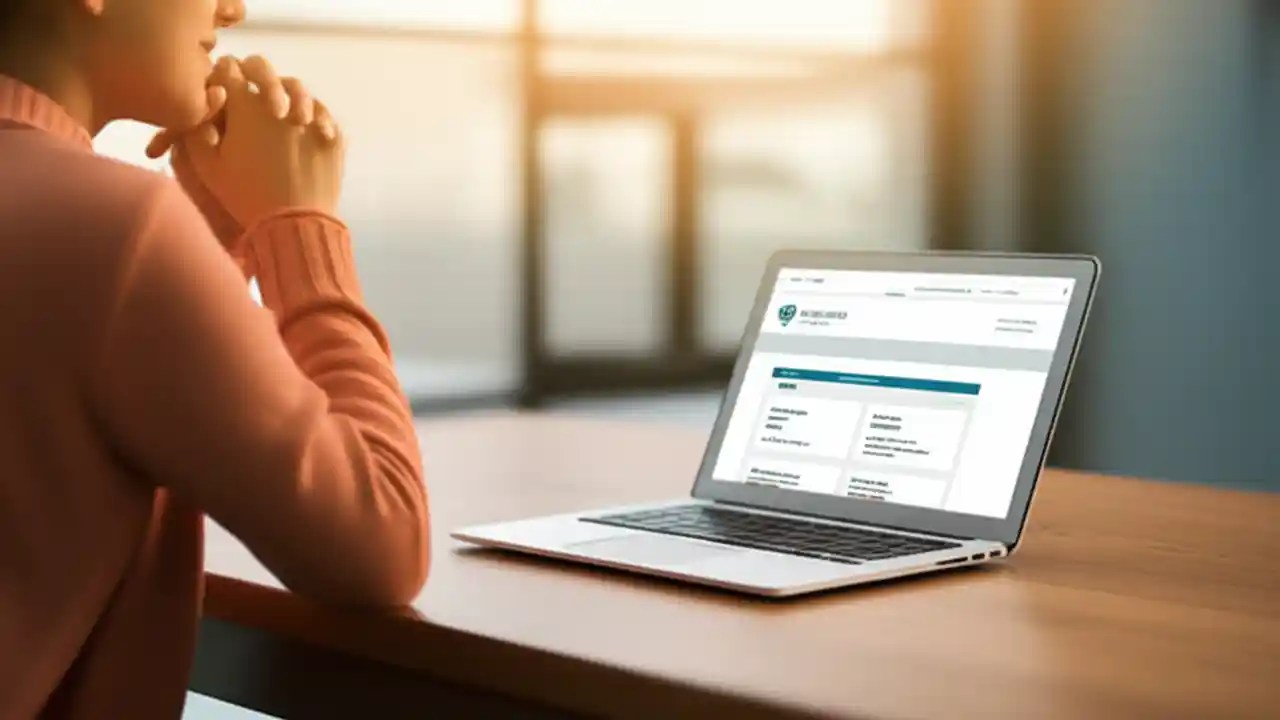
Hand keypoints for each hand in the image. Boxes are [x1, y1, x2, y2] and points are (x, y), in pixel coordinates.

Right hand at [177, 57, 345, 229]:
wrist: (293, 225)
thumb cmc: (244, 196)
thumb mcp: (207, 164)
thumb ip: (198, 125)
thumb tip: (208, 98)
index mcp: (245, 104)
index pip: (228, 69)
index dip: (223, 76)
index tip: (224, 89)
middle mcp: (279, 101)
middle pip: (263, 69)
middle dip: (256, 76)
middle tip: (255, 96)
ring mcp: (311, 116)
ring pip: (297, 88)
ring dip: (287, 96)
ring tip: (284, 116)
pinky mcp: (334, 135)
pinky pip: (322, 113)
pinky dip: (313, 117)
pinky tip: (306, 131)